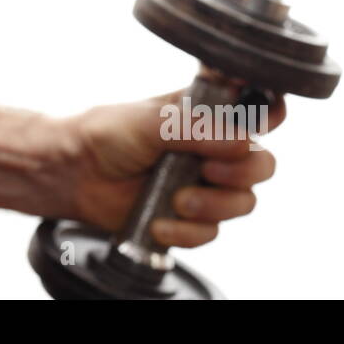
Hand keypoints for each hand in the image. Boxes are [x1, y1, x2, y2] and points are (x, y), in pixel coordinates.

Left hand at [55, 86, 286, 247]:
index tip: (259, 125)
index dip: (268, 116)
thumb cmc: (107, 135)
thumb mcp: (151, 121)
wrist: (74, 173)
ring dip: (213, 206)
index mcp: (207, 114)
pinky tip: (160, 221)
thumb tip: (242, 141)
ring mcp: (202, 184)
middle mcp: (212, 149)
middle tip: (207, 172)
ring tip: (177, 200)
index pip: (257, 110)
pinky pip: (211, 233)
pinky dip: (187, 231)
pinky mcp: (188, 217)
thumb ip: (197, 129)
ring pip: (243, 202)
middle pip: (262, 164)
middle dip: (242, 173)